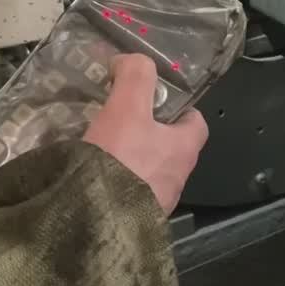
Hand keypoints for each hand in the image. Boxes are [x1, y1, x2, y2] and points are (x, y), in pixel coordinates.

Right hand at [85, 54, 207, 213]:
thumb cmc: (121, 162)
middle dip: (148, 132)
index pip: (196, 121)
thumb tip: (132, 60)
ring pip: (146, 170)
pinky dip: (111, 180)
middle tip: (119, 119)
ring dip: (128, 157)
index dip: (179, 106)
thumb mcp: (128, 107)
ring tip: (99, 145)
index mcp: (185, 150)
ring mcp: (154, 203)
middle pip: (169, 146)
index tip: (154, 98)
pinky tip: (89, 173)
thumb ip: (135, 76)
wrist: (95, 225)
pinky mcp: (131, 220)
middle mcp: (176, 179)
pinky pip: (126, 193)